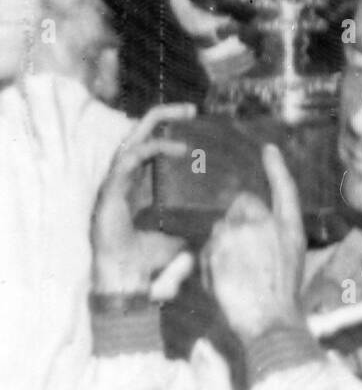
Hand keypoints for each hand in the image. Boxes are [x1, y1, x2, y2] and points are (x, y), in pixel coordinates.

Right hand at [91, 102, 196, 298]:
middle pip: (140, 133)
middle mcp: (126, 178)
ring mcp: (116, 182)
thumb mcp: (178, 236)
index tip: (195, 123)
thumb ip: (194, 226)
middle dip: (165, 115)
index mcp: (138, 184)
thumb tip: (221, 223)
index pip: (150, 146)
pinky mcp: (112, 189)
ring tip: (187, 115)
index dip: (169, 132)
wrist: (125, 281)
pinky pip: (131, 156)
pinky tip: (178, 148)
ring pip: (134, 137)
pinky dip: (155, 147)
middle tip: (192, 108)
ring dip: (160, 121)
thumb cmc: (147, 261)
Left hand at [205, 144, 305, 342]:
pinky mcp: (218, 246)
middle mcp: (266, 223)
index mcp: (290, 226)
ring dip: (224, 243)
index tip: (268, 149)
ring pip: (222, 226)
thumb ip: (276, 233)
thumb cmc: (283, 295)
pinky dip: (212, 261)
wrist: (269, 320)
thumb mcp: (293, 258)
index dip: (276, 167)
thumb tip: (251, 217)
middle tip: (246, 253)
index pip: (284, 187)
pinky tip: (224, 280)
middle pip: (243, 205)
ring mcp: (240, 232)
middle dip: (240, 221)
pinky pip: (209, 246)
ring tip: (237, 273)